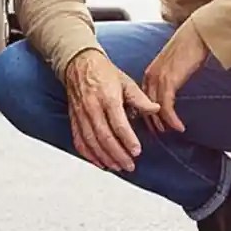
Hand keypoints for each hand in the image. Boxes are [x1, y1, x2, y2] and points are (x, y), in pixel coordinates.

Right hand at [64, 49, 160, 171]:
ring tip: (117, 167)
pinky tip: (99, 162)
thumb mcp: (126, 82)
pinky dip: (88, 154)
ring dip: (104, 157)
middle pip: (104, 137)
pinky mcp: (74, 119)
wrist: (79, 63)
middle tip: (129, 165)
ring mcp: (81, 114)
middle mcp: (92, 107)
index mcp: (108, 97)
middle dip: (117, 154)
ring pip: (91, 142)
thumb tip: (156, 109)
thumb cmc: (104, 73)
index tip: (136, 151)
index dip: (128, 140)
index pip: (118, 124)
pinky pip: (79, 140)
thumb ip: (140, 98)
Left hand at [142, 20, 207, 134]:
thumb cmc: (189, 49)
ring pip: (154, 108)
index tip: (151, 123)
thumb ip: (169, 78)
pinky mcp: (168, 81)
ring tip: (168, 132)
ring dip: (161, 123)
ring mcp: (157, 79)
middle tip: (158, 133)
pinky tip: (178, 127)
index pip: (142, 98)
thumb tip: (172, 90)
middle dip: (150, 121)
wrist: (196, 36)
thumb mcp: (174, 66)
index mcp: (150, 72)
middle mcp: (150, 76)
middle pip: (144, 105)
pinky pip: (166, 107)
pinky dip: (172, 119)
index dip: (145, 112)